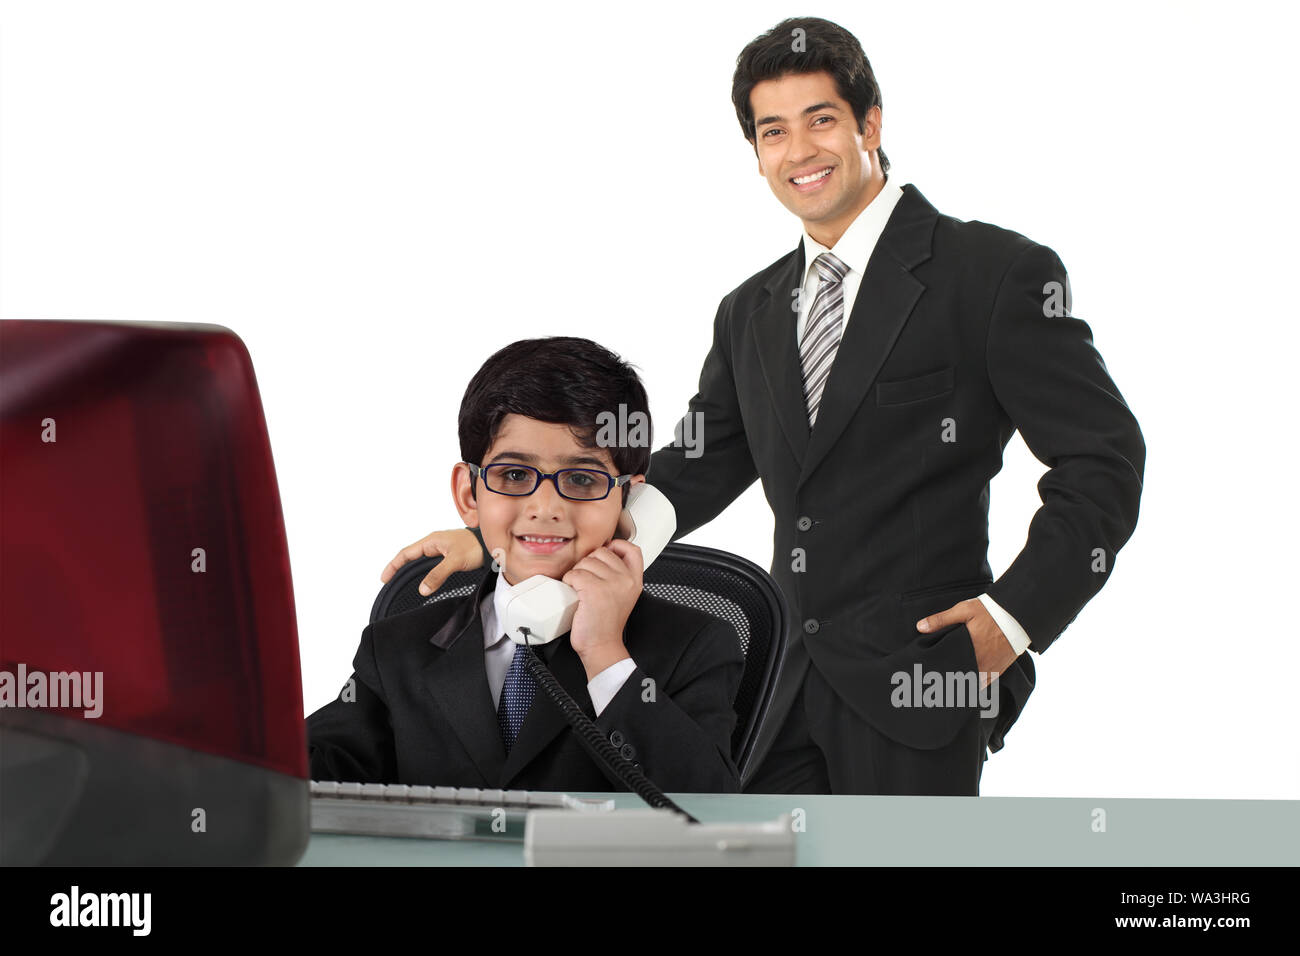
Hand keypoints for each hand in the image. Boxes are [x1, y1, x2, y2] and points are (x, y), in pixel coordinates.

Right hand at [380, 528, 484, 595]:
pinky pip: (430, 564)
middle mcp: (434, 544)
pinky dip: (422, 572)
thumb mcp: (454, 561)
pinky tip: (422, 579)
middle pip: (410, 556)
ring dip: (410, 570)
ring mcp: (442, 550)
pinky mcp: (449, 556)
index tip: (384, 578)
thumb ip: (438, 574)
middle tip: (388, 581)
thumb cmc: (476, 547)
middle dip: (398, 567)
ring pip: (421, 560)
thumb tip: (422, 589)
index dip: (393, 565)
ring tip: (400, 581)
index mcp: (432, 541)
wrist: (493, 545)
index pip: (406, 553)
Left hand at [561, 538, 641, 680]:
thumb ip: (618, 576)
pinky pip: (574, 574)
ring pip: (586, 561)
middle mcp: (626, 580)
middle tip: (587, 581)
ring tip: (580, 589)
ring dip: (577, 573)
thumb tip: (601, 555)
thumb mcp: (622, 597)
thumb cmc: (606, 625)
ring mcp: (611, 584)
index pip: (632, 549)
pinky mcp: (594, 590)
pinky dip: (568, 581)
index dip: (617, 545)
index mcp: (634, 581)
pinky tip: (573, 593)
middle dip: (589, 563)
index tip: (606, 552)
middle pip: (602, 551)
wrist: (601, 646)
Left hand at [916, 599, 1016, 687]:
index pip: (948, 667)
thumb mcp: (963, 610)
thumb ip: (941, 620)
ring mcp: (990, 668)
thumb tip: (919, 627)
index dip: (937, 674)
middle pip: (959, 679)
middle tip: (934, 685)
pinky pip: (985, 684)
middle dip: (947, 682)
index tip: (927, 677)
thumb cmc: (989, 612)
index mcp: (968, 648)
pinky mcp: (999, 669)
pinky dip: (975, 686)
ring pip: (972, 684)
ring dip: (961, 686)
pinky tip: (966, 689)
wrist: (1018, 615)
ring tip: (947, 689)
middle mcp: (979, 662)